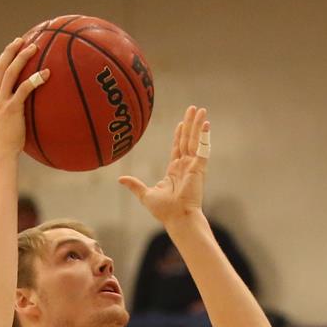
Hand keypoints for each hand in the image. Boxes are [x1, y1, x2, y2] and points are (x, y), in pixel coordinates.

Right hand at [0, 37, 47, 156]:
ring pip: (10, 72)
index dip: (2, 60)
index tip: (10, 49)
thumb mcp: (1, 126)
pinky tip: (46, 73)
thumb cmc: (2, 146)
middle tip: (21, 40)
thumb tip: (23, 112)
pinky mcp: (11, 108)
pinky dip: (35, 79)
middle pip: (0, 67)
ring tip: (34, 48)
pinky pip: (24, 88)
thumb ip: (8, 114)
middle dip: (10, 51)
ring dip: (22, 57)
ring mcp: (0, 102)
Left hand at [118, 106, 209, 225]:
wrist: (177, 218)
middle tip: (193, 108)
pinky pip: (202, 148)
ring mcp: (193, 166)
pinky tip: (206, 123)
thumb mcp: (145, 194)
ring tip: (200, 110)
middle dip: (190, 124)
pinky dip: (204, 136)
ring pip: (195, 140)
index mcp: (174, 171)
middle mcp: (185, 166)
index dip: (179, 134)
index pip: (178, 147)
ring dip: (198, 125)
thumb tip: (120, 179)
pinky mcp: (199, 168)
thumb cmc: (164, 211)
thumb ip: (134, 185)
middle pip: (187, 140)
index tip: (181, 123)